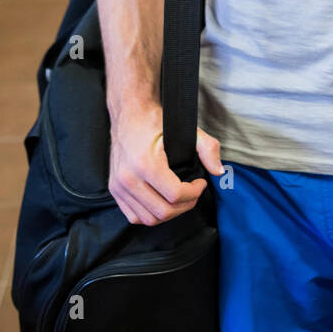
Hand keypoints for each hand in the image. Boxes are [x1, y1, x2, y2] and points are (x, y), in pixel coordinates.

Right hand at [109, 99, 224, 225]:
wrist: (129, 113)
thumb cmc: (155, 121)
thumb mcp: (186, 129)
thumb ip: (207, 148)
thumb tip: (218, 171)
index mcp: (145, 164)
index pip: (175, 195)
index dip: (194, 193)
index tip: (200, 183)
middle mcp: (128, 178)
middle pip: (163, 211)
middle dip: (185, 205)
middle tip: (193, 193)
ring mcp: (119, 186)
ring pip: (149, 218)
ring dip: (169, 213)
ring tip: (180, 198)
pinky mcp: (114, 190)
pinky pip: (134, 217)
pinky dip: (151, 215)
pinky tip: (162, 201)